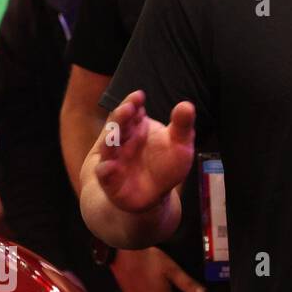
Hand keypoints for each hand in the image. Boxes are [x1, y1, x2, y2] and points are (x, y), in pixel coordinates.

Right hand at [94, 90, 194, 214]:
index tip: (139, 96)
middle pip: (118, 126)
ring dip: (110, 141)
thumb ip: (182, 126)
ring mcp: (114, 160)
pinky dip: (105, 171)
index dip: (133, 103)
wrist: (151, 195)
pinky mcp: (111, 182)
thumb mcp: (180, 145)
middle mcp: (122, 141)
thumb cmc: (165, 165)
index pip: (131, 111)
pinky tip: (108, 167)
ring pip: (108, 148)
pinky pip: (105, 176)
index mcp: (136, 128)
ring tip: (115, 134)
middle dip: (121, 117)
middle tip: (129, 108)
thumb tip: (187, 105)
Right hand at [110, 246, 205, 291]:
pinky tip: (141, 277)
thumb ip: (187, 283)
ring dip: (151, 289)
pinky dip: (141, 290)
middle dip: (160, 288)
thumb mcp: (173, 269)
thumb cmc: (149, 258)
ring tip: (148, 273)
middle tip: (156, 272)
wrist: (127, 251)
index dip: (171, 284)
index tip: (166, 274)